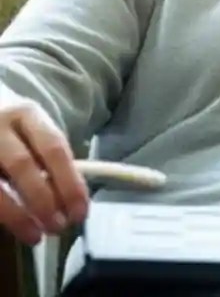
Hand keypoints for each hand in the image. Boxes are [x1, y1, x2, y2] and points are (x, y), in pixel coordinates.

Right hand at [0, 99, 88, 243]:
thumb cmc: (11, 126)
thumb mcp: (33, 129)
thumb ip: (48, 157)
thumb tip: (72, 199)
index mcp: (26, 114)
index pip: (54, 148)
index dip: (70, 183)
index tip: (80, 213)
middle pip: (22, 165)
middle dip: (44, 200)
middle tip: (59, 227)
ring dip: (17, 215)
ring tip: (35, 235)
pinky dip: (1, 212)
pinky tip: (11, 227)